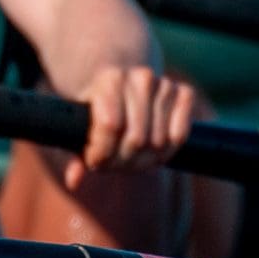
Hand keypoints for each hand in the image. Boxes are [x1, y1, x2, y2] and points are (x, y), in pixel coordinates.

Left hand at [62, 63, 196, 188]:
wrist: (124, 87)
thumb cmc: (98, 114)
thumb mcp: (82, 129)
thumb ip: (75, 155)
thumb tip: (74, 181)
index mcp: (109, 79)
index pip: (109, 126)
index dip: (102, 153)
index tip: (95, 162)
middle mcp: (139, 76)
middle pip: (136, 138)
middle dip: (124, 161)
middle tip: (116, 165)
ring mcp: (164, 84)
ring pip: (159, 141)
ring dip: (147, 160)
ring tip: (133, 159)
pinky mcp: (184, 93)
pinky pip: (180, 135)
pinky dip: (169, 151)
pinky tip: (155, 152)